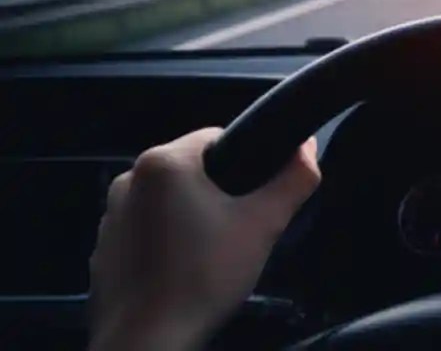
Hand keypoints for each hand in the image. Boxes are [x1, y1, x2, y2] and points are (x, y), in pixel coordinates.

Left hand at [89, 128, 320, 350]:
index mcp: (163, 162)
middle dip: (218, 193)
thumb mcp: (263, 225)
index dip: (247, 163)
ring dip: (190, 216)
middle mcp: (127, 179)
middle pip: (192, 171)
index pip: (217, 138)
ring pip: (168, 201)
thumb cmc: (205, 276)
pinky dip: (166, 242)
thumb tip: (309, 147)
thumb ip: (293, 180)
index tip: (256, 198)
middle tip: (240, 229)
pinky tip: (183, 271)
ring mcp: (110, 216)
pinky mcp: (104, 249)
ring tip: (212, 253)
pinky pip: (146, 230)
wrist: (148, 341)